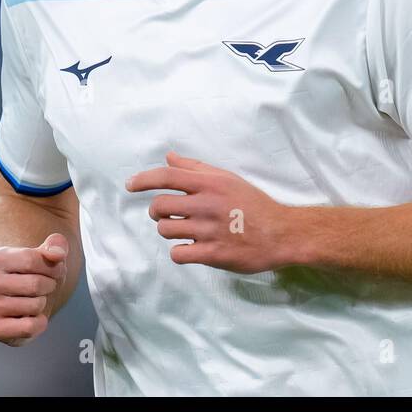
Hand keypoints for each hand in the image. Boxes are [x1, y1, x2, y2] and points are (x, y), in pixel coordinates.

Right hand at [0, 233, 67, 345]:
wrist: (25, 299)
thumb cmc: (37, 273)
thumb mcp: (49, 255)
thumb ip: (56, 246)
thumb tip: (57, 254)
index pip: (32, 260)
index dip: (53, 267)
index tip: (57, 270)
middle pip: (35, 284)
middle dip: (50, 286)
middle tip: (46, 287)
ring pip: (34, 306)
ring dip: (43, 304)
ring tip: (35, 300)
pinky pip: (29, 327)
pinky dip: (39, 323)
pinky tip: (32, 317)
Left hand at [125, 152, 294, 274]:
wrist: (281, 233)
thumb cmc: (253, 203)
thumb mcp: (227, 179)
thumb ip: (196, 168)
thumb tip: (168, 157)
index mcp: (210, 183)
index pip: (167, 176)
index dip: (143, 179)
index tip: (130, 185)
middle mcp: (207, 204)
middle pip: (160, 206)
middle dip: (158, 211)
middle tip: (168, 214)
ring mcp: (210, 230)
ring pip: (166, 230)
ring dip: (169, 230)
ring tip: (185, 230)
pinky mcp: (213, 254)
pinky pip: (178, 254)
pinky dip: (180, 252)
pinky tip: (191, 248)